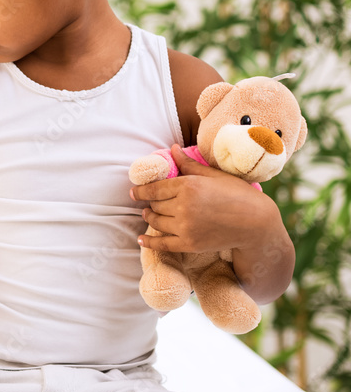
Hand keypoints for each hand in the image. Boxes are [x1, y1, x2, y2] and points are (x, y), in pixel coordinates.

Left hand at [131, 144, 278, 253]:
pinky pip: (162, 244)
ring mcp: (186, 226)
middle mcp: (183, 206)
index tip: (134, 192)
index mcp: (188, 186)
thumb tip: (172, 148)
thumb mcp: (214, 175)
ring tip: (148, 214)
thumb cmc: (239, 195)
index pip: (154, 188)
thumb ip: (189, 164)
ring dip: (149, 217)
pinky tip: (141, 239)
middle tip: (147, 203)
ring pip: (156, 221)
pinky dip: (149, 242)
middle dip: (150, 203)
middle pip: (155, 205)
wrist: (257, 225)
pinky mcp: (189, 244)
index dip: (141, 190)